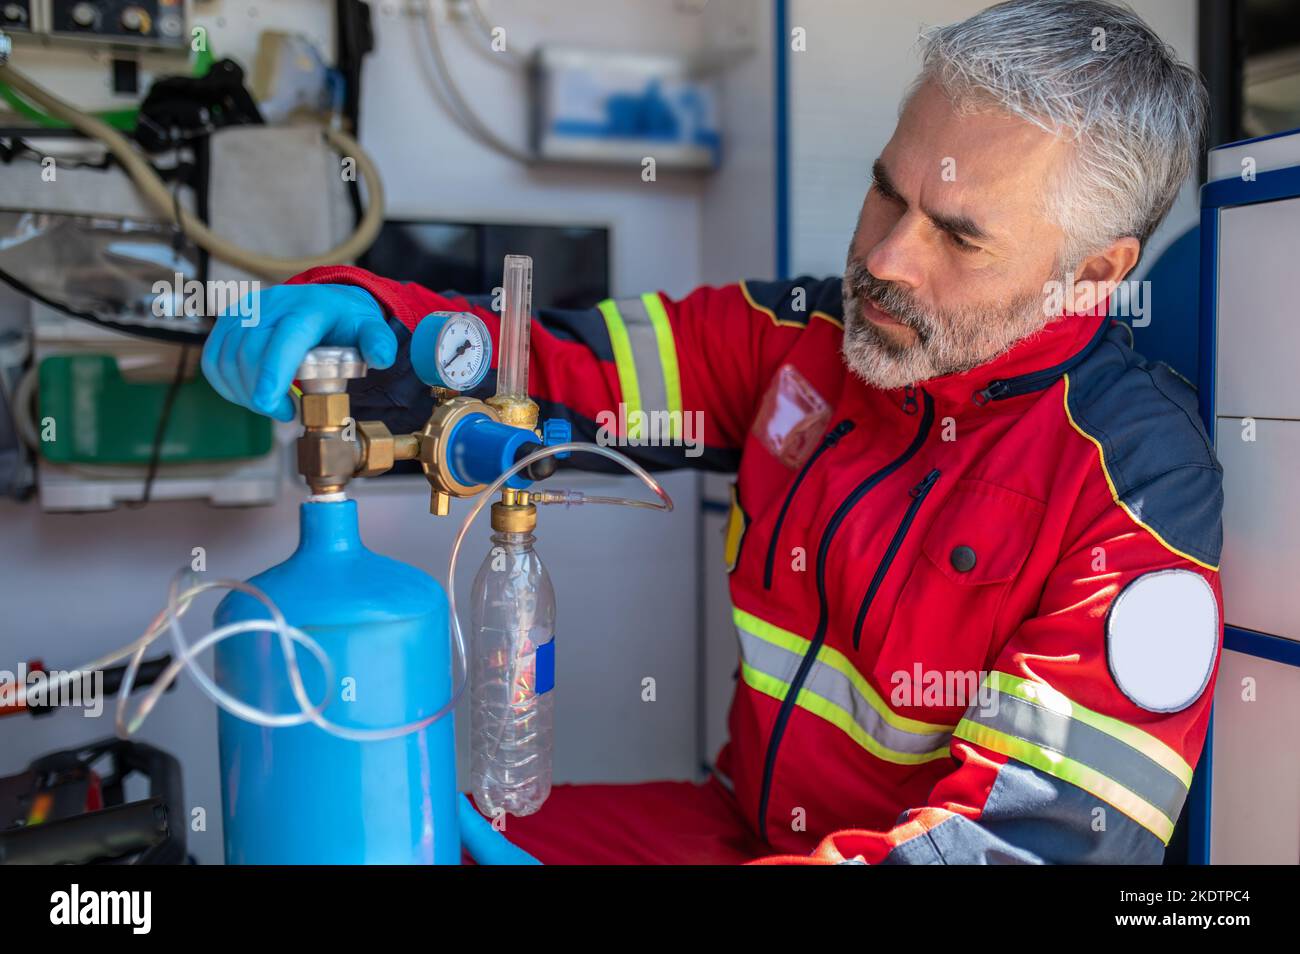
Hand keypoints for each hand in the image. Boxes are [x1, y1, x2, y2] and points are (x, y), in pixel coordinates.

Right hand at [200, 283, 396, 421]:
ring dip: (244, 392)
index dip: (270, 374)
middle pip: (249, 354)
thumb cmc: (347, 322)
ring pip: (227, 359)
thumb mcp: (371, 328)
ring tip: (271, 404)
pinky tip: (249, 393)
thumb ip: (379, 342)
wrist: (326, 301)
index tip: (267, 404)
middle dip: (261, 394)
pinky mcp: (229, 321)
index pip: (282, 341)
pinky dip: (226, 383)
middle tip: (285, 412)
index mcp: (308, 308)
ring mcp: (246, 310)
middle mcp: (272, 304)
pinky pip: (214, 358)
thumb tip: (381, 357)